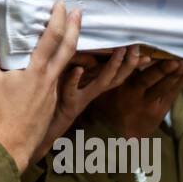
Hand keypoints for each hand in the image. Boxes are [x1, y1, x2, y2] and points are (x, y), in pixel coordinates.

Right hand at [0, 2, 80, 173]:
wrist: (8, 146)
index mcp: (37, 71)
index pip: (53, 38)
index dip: (59, 19)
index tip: (63, 5)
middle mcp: (50, 80)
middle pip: (69, 49)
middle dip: (75, 28)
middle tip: (79, 13)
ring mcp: (52, 95)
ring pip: (65, 67)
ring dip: (68, 49)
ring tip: (65, 38)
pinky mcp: (49, 107)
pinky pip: (57, 82)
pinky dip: (57, 69)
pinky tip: (45, 72)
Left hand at [29, 44, 144, 164]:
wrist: (39, 134)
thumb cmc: (50, 106)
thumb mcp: (65, 83)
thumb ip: (75, 71)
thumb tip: (83, 56)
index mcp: (90, 88)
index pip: (116, 73)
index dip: (130, 63)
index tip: (142, 50)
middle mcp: (89, 94)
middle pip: (116, 78)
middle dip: (129, 63)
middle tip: (137, 47)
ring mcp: (80, 101)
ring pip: (101, 83)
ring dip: (111, 67)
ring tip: (120, 52)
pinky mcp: (66, 106)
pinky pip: (71, 92)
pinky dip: (74, 80)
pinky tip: (78, 69)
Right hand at [91, 57, 182, 137]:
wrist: (119, 134)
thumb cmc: (109, 103)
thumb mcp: (103, 90)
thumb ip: (108, 71)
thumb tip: (108, 49)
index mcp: (119, 88)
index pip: (127, 72)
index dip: (135, 62)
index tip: (142, 51)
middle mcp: (134, 96)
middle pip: (148, 81)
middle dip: (162, 70)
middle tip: (175, 60)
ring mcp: (149, 105)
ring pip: (165, 87)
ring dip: (178, 75)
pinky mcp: (161, 110)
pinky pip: (173, 94)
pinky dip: (182, 81)